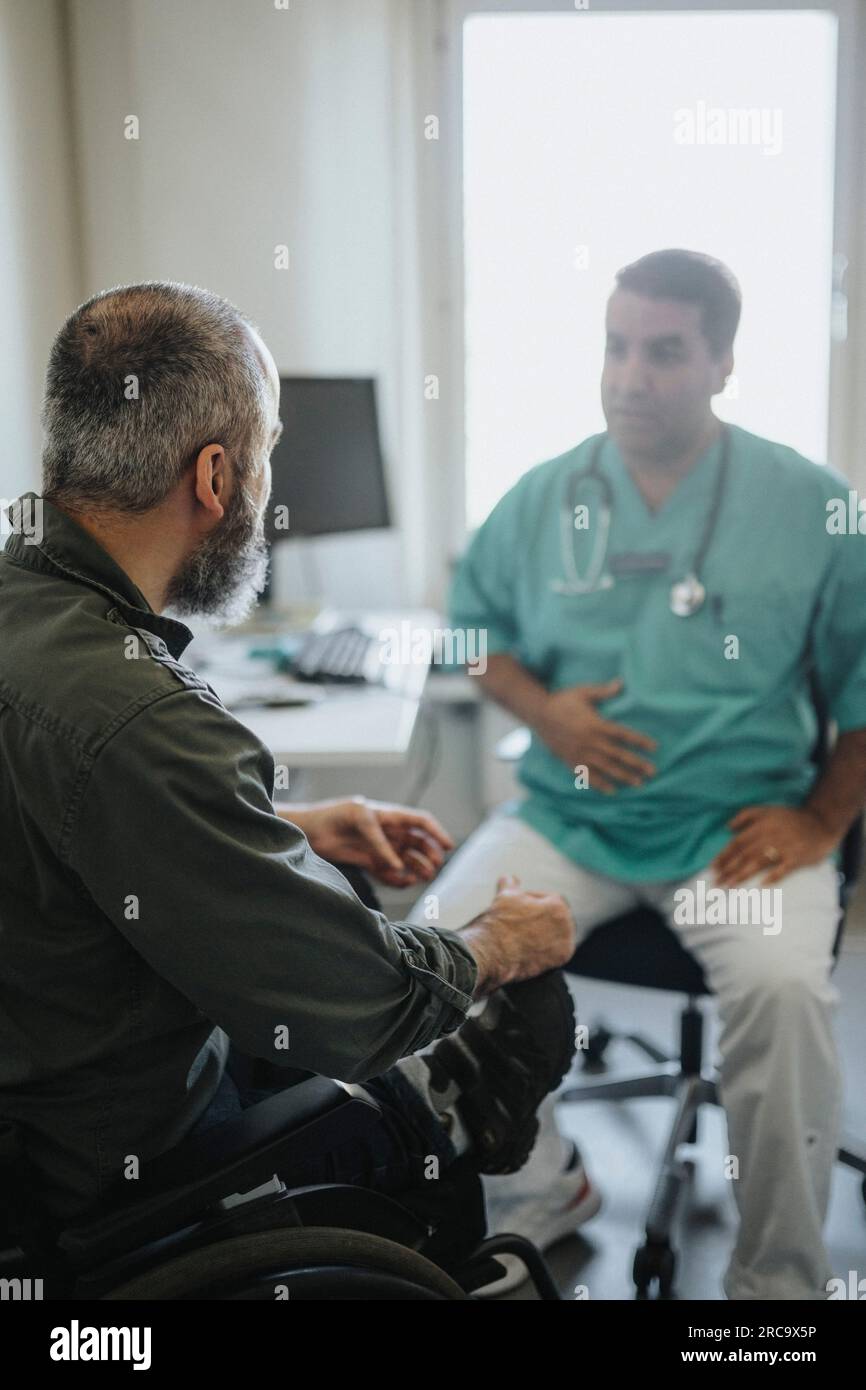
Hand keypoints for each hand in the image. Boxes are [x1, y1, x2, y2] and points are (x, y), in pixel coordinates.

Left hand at [287, 797, 453, 886]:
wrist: (311, 831)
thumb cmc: (334, 815)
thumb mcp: (359, 819)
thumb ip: (380, 843)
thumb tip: (398, 865)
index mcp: (390, 816)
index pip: (421, 822)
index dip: (437, 832)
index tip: (449, 846)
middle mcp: (389, 832)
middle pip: (419, 844)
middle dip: (429, 855)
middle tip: (433, 868)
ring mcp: (381, 848)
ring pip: (408, 860)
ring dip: (418, 868)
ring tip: (422, 878)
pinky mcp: (371, 863)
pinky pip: (392, 873)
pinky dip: (400, 879)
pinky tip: (404, 882)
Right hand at [461, 874, 576, 994]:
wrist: (491, 952)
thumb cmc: (499, 922)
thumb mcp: (505, 896)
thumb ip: (512, 884)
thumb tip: (509, 878)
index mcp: (558, 905)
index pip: (547, 898)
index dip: (530, 902)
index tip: (518, 908)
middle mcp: (566, 925)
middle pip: (554, 916)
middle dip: (540, 917)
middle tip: (521, 923)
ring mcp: (565, 944)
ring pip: (556, 932)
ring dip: (543, 932)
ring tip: (523, 935)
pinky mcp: (560, 960)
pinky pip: (555, 949)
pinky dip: (545, 948)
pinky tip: (528, 947)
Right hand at [536, 677, 656, 792]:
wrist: (538, 714)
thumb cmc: (562, 701)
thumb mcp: (583, 692)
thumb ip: (603, 691)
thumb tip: (621, 683)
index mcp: (595, 724)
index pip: (622, 734)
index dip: (639, 741)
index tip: (654, 747)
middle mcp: (589, 741)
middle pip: (617, 755)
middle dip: (636, 764)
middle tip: (652, 772)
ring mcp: (580, 753)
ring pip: (605, 768)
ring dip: (623, 776)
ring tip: (638, 784)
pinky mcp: (571, 760)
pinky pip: (587, 775)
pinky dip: (599, 784)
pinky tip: (612, 791)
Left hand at [711, 805, 837, 886]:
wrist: (821, 823)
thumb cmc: (790, 818)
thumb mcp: (767, 810)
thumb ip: (746, 815)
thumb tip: (728, 827)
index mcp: (761, 825)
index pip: (738, 843)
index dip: (724, 856)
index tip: (712, 868)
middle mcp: (771, 836)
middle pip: (745, 855)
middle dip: (728, 869)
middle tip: (716, 882)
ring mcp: (785, 848)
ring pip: (759, 863)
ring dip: (742, 875)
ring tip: (729, 886)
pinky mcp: (798, 858)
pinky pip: (783, 869)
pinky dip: (772, 877)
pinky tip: (760, 886)